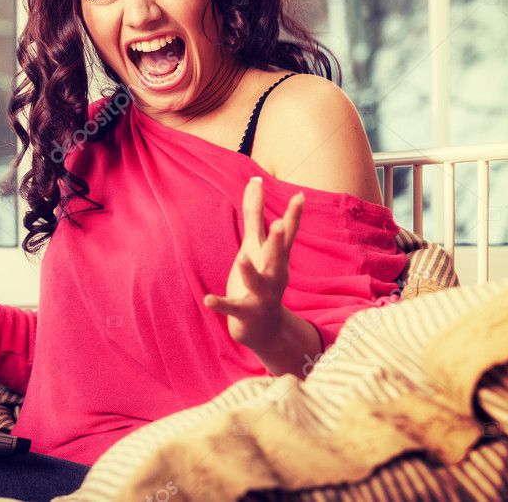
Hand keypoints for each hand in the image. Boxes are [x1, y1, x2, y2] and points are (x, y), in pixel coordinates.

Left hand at [204, 177, 303, 346]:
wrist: (265, 328)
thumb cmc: (261, 278)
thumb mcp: (257, 245)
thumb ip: (255, 214)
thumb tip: (256, 180)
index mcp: (275, 258)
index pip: (286, 234)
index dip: (293, 216)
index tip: (300, 196)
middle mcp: (273, 274)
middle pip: (277, 256)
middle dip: (277, 242)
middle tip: (278, 224)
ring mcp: (261, 294)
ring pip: (257, 282)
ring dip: (250, 270)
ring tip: (242, 258)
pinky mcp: (245, 311)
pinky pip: (233, 306)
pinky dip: (221, 303)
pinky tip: (208, 299)